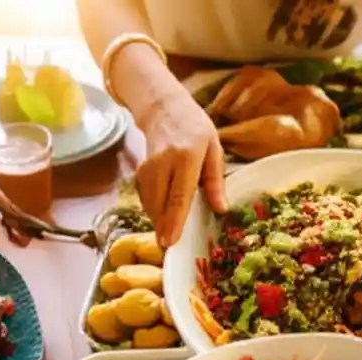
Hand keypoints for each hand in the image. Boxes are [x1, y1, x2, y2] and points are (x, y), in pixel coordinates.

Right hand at [136, 87, 227, 246]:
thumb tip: (221, 209)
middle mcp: (163, 162)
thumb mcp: (214, 149)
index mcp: (186, 157)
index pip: (179, 194)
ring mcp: (148, 167)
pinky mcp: (140, 171)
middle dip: (163, 228)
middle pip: (160, 203)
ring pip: (150, 203)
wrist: (164, 108)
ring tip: (168, 236)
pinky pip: (146, 198)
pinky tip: (163, 218)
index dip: (174, 220)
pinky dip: (154, 210)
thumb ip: (215, 181)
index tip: (169, 241)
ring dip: (159, 221)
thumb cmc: (195, 129)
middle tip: (170, 249)